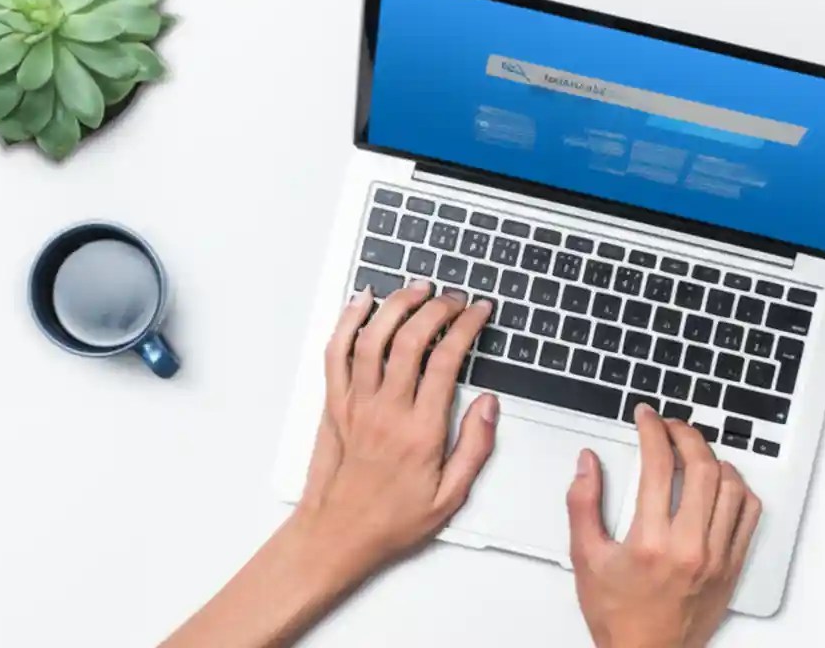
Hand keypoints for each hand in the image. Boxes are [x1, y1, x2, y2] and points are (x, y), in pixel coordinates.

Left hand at [295, 281, 499, 583]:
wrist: (337, 535)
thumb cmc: (391, 520)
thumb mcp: (450, 496)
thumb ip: (475, 447)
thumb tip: (489, 405)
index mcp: (420, 431)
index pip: (447, 360)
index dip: (466, 326)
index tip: (480, 310)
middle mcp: (386, 410)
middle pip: (410, 339)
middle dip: (436, 308)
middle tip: (454, 297)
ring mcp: (356, 404)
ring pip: (371, 338)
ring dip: (396, 306)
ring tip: (417, 289)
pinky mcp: (334, 404)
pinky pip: (335, 353)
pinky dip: (346, 322)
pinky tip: (361, 302)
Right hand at [567, 406, 761, 647]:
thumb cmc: (617, 614)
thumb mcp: (585, 558)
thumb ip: (583, 504)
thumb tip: (587, 463)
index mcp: (651, 541)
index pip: (658, 465)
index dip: (652, 430)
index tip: (646, 417)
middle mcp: (690, 546)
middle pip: (702, 467)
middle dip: (685, 433)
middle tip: (670, 425)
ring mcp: (718, 556)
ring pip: (731, 486)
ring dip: (713, 458)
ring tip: (694, 451)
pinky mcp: (733, 566)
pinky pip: (749, 514)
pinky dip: (739, 488)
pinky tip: (721, 482)